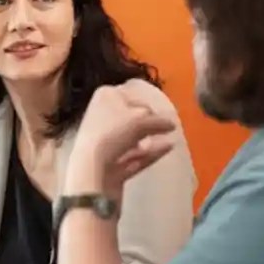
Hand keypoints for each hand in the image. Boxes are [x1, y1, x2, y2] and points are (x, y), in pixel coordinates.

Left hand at [66, 81, 177, 195]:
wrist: (93, 167)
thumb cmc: (114, 132)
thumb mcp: (142, 121)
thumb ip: (159, 121)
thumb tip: (170, 124)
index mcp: (105, 97)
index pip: (130, 97)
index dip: (147, 105)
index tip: (162, 114)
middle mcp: (101, 117)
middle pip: (129, 119)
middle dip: (147, 124)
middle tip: (167, 127)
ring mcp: (103, 142)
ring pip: (130, 139)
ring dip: (149, 139)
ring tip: (169, 138)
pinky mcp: (109, 163)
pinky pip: (132, 156)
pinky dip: (149, 153)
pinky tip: (167, 149)